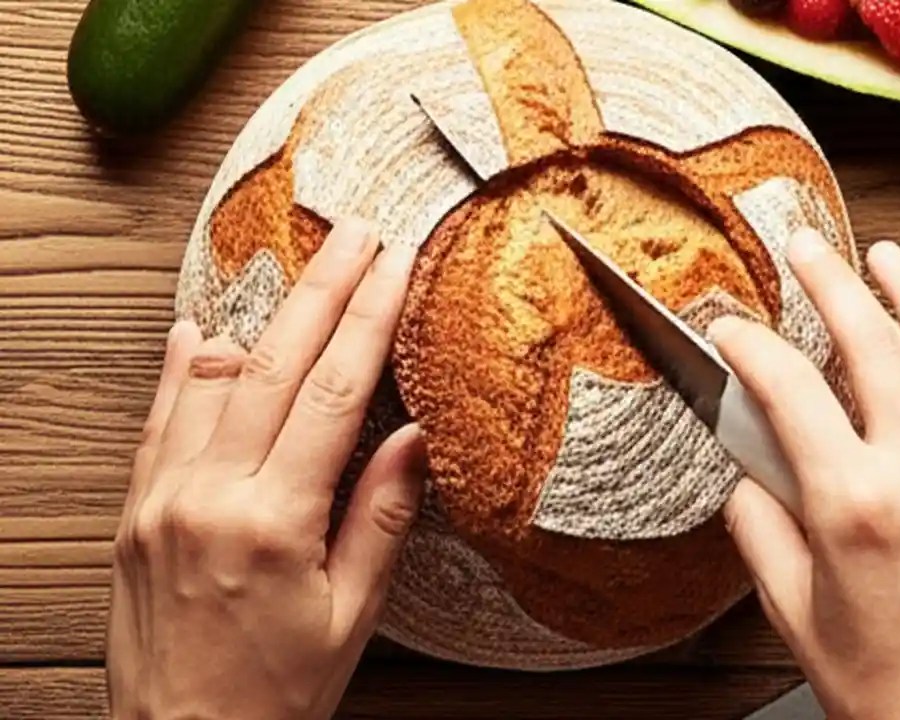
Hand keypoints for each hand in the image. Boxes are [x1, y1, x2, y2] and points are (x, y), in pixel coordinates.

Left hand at [108, 219, 425, 719]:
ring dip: (259, 314)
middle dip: (322, 287)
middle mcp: (205, 497)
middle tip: (355, 232)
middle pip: (272, 363)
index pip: (332, 391)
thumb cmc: (275, 696)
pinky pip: (155, 419)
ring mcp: (159, 499)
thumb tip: (413, 436)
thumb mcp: (352, 617)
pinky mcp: (133, 513)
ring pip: (209, 378)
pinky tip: (195, 331)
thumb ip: (381, 515)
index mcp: (271, 523)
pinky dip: (178, 368)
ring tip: (297, 265)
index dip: (369, 318)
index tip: (395, 265)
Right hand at [713, 231, 899, 719]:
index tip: (728, 329)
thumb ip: (760, 521)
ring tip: (884, 256)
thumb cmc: (875, 681)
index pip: (789, 389)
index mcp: (852, 504)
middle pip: (872, 345)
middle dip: (830, 283)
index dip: (748, 345)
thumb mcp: (789, 604)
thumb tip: (751, 464)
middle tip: (806, 247)